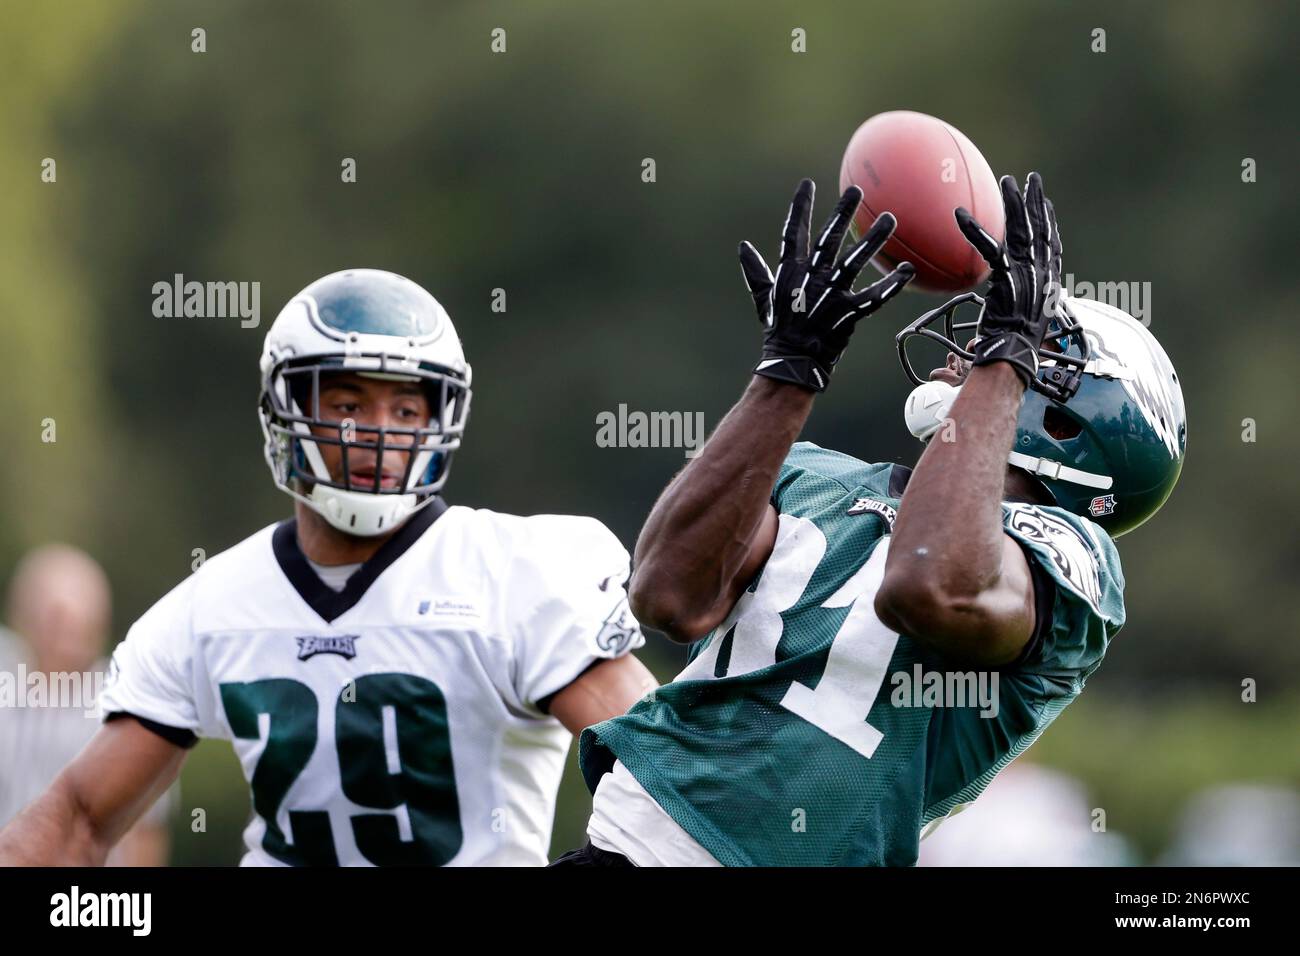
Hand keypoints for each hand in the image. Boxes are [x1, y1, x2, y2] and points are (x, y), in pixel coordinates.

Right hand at [739, 179, 914, 391]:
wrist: (792, 361)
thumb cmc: (779, 328)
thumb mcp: (764, 298)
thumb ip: (756, 272)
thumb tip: (743, 247)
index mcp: (791, 272)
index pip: (793, 232)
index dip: (800, 207)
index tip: (807, 184)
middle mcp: (812, 278)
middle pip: (829, 239)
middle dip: (842, 213)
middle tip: (857, 190)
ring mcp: (831, 295)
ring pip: (855, 261)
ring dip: (873, 240)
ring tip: (889, 219)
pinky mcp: (848, 314)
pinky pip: (874, 297)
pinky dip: (891, 285)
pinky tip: (907, 269)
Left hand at [954, 171, 1063, 387]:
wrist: (1014, 352)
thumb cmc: (1015, 343)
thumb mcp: (1024, 319)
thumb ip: (1019, 303)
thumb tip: (1007, 303)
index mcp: (1048, 280)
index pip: (1052, 244)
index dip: (1050, 223)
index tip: (1047, 204)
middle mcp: (1042, 271)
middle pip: (1041, 228)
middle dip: (1036, 201)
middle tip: (1032, 179)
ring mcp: (1026, 272)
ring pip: (1021, 229)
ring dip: (1014, 202)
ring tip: (1008, 181)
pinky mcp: (1007, 276)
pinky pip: (989, 247)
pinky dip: (973, 230)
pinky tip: (960, 215)